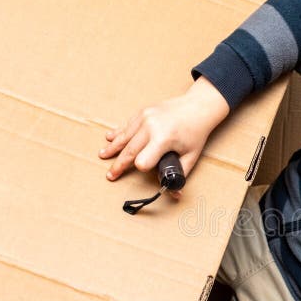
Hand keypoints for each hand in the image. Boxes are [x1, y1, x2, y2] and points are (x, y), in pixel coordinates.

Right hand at [99, 77, 229, 197]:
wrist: (198, 106)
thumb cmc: (195, 132)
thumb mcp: (191, 156)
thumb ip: (181, 174)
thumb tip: (176, 193)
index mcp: (163, 138)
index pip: (142, 160)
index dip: (142, 168)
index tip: (142, 170)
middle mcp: (150, 127)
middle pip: (129, 150)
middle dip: (119, 165)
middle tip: (110, 175)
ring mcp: (145, 117)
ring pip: (124, 136)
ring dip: (113, 148)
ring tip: (102, 156)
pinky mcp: (143, 112)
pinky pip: (127, 125)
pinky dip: (118, 133)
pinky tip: (109, 138)